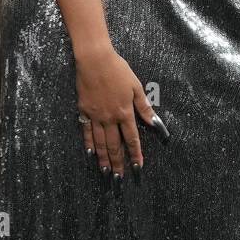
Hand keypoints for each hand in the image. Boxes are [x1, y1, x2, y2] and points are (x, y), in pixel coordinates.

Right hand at [74, 45, 158, 175]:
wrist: (94, 61)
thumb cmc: (118, 71)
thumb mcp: (136, 87)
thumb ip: (144, 108)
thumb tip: (156, 123)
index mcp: (125, 112)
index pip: (132, 139)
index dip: (136, 154)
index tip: (138, 167)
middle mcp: (110, 118)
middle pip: (115, 145)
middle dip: (118, 163)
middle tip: (120, 178)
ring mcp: (95, 116)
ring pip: (100, 143)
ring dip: (104, 159)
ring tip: (106, 173)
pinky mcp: (84, 112)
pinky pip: (87, 133)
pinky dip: (89, 145)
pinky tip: (91, 154)